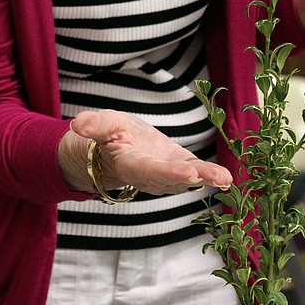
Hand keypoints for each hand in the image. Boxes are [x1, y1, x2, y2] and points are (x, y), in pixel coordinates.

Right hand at [70, 110, 231, 194]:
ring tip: (225, 179)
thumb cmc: (108, 134)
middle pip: (172, 179)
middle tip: (216, 179)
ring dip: (207, 179)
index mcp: (130, 164)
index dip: (168, 174)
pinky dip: (210, 175)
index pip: (149, 171)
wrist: (117, 145)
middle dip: (193, 180)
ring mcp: (167, 175)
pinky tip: (227, 177)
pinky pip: (195, 172)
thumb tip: (77, 124)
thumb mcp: (101, 124)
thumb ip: (93, 126)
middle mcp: (150, 175)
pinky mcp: (180, 168)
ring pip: (187, 179)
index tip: (188, 174)